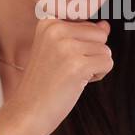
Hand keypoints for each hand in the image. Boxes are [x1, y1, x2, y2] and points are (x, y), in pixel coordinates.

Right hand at [0, 11, 113, 134]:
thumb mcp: (59, 51)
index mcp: (49, 22)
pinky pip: (107, 63)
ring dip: (94, 66)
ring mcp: (66, 47)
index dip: (83, 45)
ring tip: (71, 76)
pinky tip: (78, 82)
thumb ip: (82, 34)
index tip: (63, 59)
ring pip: (105, 50)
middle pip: (100, 35)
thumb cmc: (43, 83)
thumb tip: (106, 25)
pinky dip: (98, 75)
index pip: (88, 24)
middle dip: (92, 54)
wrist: (28, 111)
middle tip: (68, 68)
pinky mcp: (77, 65)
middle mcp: (56, 29)